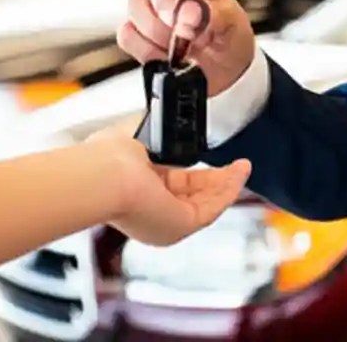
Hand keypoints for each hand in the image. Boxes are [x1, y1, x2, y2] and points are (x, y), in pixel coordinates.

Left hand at [86, 122, 251, 246]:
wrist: (104, 176)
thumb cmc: (107, 157)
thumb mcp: (137, 136)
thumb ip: (158, 135)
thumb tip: (170, 123)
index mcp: (136, 188)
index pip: (172, 183)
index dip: (194, 171)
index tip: (209, 158)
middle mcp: (150, 208)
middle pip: (193, 195)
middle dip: (216, 179)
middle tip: (232, 165)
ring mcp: (166, 219)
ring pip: (206, 203)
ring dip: (227, 183)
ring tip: (242, 166)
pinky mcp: (181, 225)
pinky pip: (213, 207)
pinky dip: (229, 189)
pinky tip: (239, 172)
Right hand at [117, 0, 256, 95]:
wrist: (221, 71)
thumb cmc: (229, 39)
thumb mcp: (233, 27)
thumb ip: (216, 16)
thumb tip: (191, 12)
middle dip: (168, 5)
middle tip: (184, 29)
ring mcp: (151, 8)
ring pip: (136, 5)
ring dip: (159, 32)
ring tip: (182, 48)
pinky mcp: (136, 32)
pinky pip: (127, 34)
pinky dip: (147, 50)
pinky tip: (166, 57)